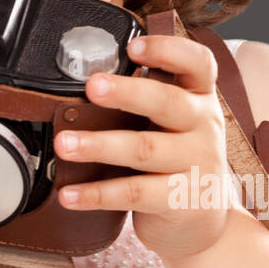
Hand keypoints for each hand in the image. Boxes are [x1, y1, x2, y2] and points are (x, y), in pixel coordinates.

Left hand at [53, 34, 248, 260]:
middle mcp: (204, 126)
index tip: (133, 45)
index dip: (168, 50)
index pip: (198, 63)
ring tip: (64, 144)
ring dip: (99, 145)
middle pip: (167, 103)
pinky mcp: (182, 201)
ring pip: (145, 150)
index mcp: (199, 98)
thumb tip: (88, 78)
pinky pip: (134, 194)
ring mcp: (197, 164)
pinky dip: (97, 194)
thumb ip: (147, 98)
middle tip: (92, 87)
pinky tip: (69, 193)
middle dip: (128, 93)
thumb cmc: (177, 158)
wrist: (203, 221)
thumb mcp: (175, 122)